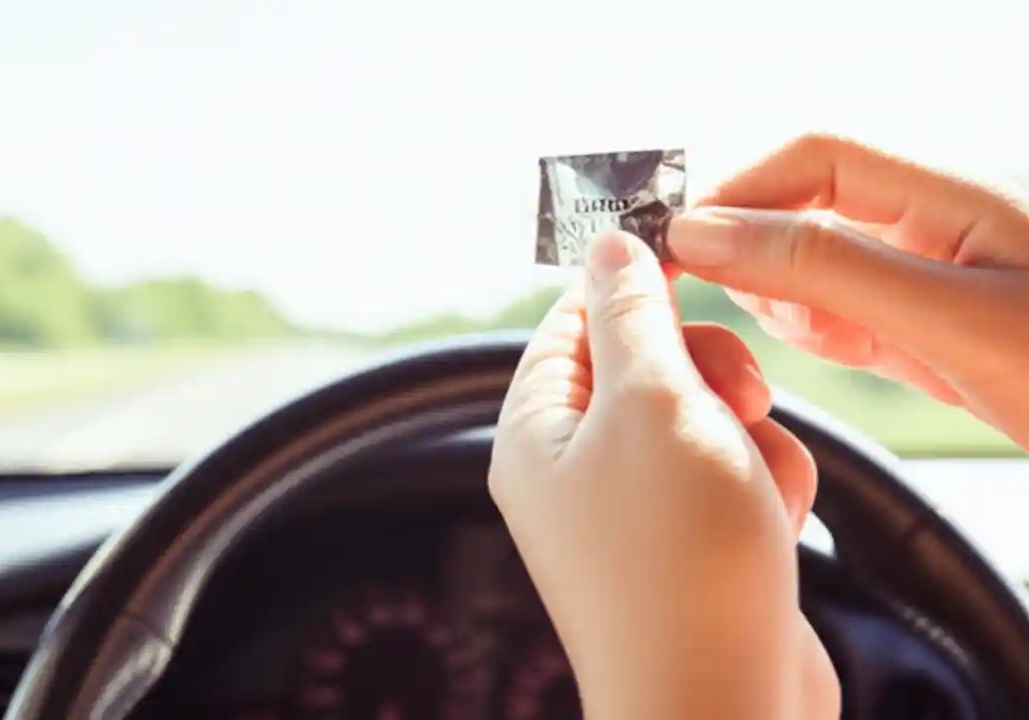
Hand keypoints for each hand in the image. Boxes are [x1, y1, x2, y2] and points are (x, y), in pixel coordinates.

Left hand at [489, 231, 837, 718]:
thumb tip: (609, 241)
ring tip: (753, 486)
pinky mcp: (695, 545)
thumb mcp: (651, 404)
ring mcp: (638, 512)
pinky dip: (765, 489)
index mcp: (536, 431)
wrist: (727, 705)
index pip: (572, 322)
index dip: (631, 283)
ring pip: (710, 419)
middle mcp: (577, 470)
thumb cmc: (676, 556)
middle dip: (708, 372)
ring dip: (750, 438)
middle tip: (738, 395)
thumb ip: (633, 313)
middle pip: (649, 365)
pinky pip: (738, 477)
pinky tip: (772, 526)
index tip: (692, 256)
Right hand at [667, 133, 1028, 448]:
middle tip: (720, 312)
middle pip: (805, 208)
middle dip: (752, 255)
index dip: (735, 193)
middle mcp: (940, 220)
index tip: (674, 247)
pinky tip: (834, 350)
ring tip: (811, 341)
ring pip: (818, 265)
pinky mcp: (935, 326)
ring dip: (785, 301)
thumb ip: (824, 269)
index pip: (812, 158)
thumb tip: (703, 234)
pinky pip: (849, 312)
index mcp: (954, 190)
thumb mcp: (948, 320)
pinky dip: (820, 332)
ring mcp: (937, 275)